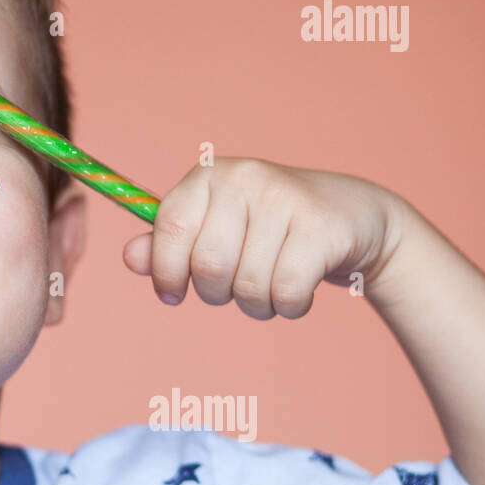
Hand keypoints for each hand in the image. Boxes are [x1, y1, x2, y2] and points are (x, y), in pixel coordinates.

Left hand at [122, 158, 404, 318]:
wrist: (354, 217)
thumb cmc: (270, 229)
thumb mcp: (215, 229)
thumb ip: (168, 244)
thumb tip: (130, 257)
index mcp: (208, 177)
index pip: (169, 228)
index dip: (165, 271)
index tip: (172, 294)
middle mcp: (243, 178)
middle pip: (207, 265)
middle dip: (217, 294)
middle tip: (235, 287)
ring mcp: (284, 199)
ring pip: (247, 285)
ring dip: (256, 305)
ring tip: (271, 287)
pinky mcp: (320, 227)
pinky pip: (286, 292)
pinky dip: (289, 307)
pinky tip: (298, 291)